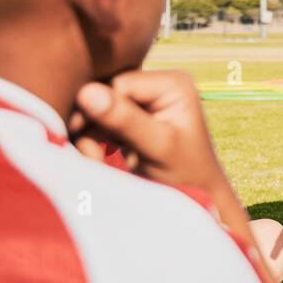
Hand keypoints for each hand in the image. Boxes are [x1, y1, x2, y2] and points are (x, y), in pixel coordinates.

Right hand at [70, 70, 239, 222]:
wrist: (196, 198)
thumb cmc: (186, 174)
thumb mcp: (157, 146)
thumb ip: (124, 119)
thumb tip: (87, 91)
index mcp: (173, 83)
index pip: (118, 84)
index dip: (97, 109)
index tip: (89, 142)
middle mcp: (158, 85)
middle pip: (104, 93)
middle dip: (91, 125)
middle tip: (92, 156)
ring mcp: (144, 101)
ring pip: (97, 109)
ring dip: (89, 136)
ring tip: (96, 161)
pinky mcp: (132, 117)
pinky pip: (99, 121)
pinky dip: (93, 140)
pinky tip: (98, 159)